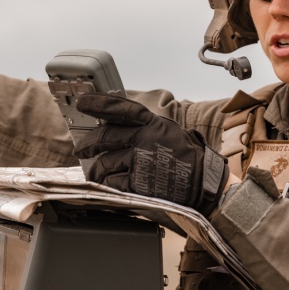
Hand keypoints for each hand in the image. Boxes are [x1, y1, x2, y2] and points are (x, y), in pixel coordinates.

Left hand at [73, 93, 228, 216]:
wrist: (207, 186)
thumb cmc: (194, 161)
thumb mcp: (174, 134)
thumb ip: (151, 129)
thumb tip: (127, 127)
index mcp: (154, 124)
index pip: (121, 108)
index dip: (100, 103)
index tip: (84, 103)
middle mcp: (144, 139)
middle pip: (105, 136)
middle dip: (88, 143)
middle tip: (81, 148)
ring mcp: (139, 162)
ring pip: (105, 162)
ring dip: (96, 169)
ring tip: (94, 174)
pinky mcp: (137, 184)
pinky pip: (111, 182)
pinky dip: (107, 185)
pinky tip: (107, 186)